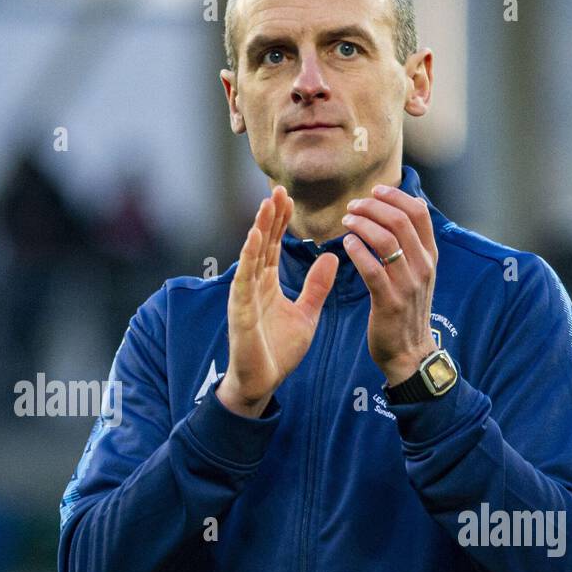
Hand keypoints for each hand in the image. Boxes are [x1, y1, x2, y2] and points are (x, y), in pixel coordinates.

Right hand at [218, 186, 337, 416]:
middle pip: (263, 244)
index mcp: (267, 283)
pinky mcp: (239, 311)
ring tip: (267, 205)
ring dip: (259, 230)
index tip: (288, 198)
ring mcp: (244, 296)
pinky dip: (249, 259)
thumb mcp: (306, 313)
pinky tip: (255, 239)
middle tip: (279, 190)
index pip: (274, 245)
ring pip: (252, 256)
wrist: (263, 382)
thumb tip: (331, 257)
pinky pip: (244, 280)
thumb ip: (317, 286)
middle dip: (270, 217)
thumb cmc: (279, 350)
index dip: (280, 222)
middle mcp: (253, 284)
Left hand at [340, 184, 437, 385]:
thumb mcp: (418, 274)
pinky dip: (356, 250)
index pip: (418, 212)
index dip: (394, 196)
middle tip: (352, 207)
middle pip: (399, 220)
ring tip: (346, 222)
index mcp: (430, 257)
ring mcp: (408, 285)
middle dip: (372, 206)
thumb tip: (404, 205)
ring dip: (361, 224)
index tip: (374, 191)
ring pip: (385, 240)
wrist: (410, 353)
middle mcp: (423, 267)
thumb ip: (412, 244)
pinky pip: (372, 268)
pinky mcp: (389, 302)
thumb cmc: (407, 309)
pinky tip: (346, 244)